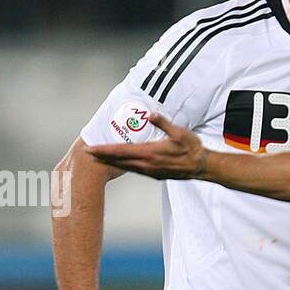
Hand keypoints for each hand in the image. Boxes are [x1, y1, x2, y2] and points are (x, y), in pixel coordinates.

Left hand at [88, 113, 209, 179]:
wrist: (202, 167)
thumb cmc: (192, 148)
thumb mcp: (179, 132)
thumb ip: (163, 123)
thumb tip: (150, 114)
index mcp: (150, 153)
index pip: (121, 151)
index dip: (104, 150)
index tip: (91, 149)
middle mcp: (147, 164)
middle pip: (119, 161)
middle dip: (102, 157)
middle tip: (87, 154)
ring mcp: (151, 171)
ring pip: (125, 167)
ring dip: (111, 163)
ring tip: (99, 159)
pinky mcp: (155, 175)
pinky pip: (135, 170)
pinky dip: (123, 166)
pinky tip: (120, 164)